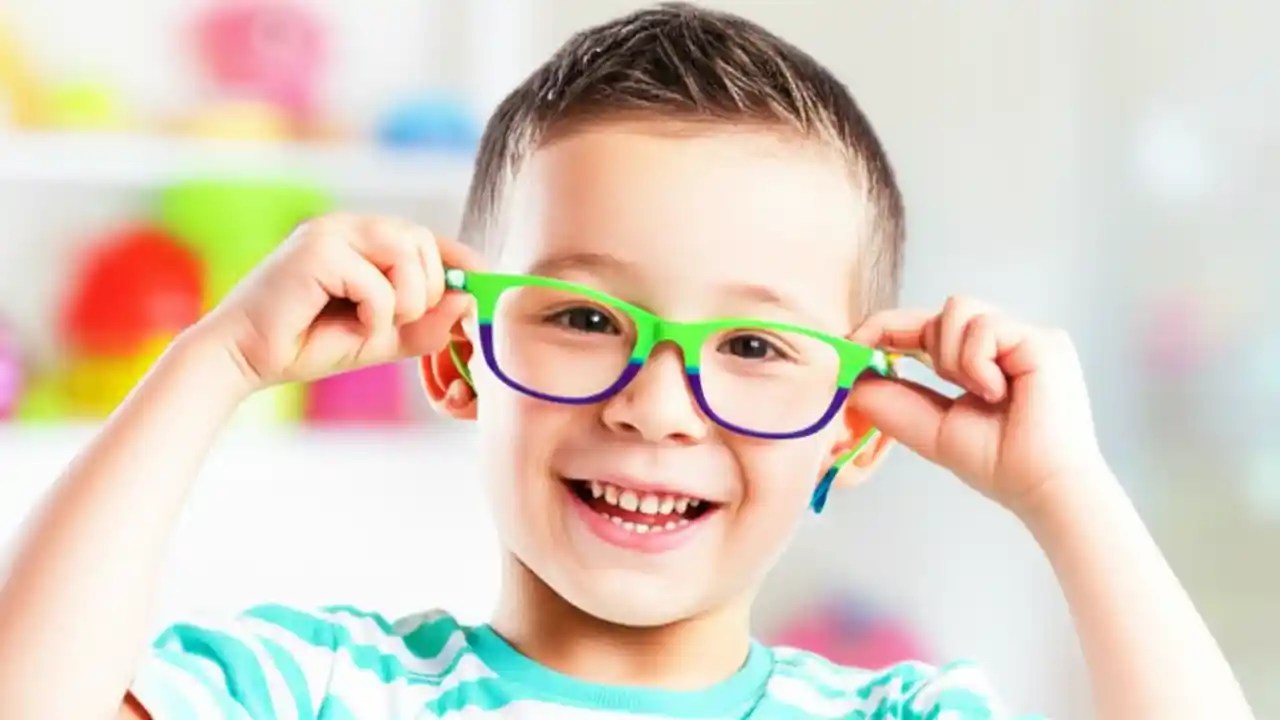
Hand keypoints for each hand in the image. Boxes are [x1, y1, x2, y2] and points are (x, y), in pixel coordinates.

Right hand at [195, 213, 481, 391]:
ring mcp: (330, 232)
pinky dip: (376, 312)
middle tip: (398, 323)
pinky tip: (350, 325)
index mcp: (362, 240)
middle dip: (427, 291)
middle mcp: (348, 226)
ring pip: (406, 251)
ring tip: (373, 325)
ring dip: (405, 300)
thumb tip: (467, 302)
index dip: (461, 261)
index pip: (426, 238)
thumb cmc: (305, 344)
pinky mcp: (316, 248)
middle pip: (422, 241)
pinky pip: (377, 280)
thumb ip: (424, 324)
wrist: (242, 357)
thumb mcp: (380, 338)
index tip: (483, 288)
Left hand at [849, 297, 1106, 516]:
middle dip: (916, 342)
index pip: (923, 328)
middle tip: (930, 380)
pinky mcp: (1042, 339)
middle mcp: (1001, 343)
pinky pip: (985, 326)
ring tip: (977, 392)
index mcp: (975, 361)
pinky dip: (976, 362)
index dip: (885, 328)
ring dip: (950, 355)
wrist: (1038, 485)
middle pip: (939, 312)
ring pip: (958, 309)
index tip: (853, 342)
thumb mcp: (928, 426)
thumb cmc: (995, 462)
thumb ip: (891, 399)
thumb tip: (851, 376)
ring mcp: (1022, 338)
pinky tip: (997, 392)